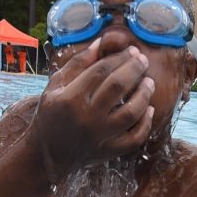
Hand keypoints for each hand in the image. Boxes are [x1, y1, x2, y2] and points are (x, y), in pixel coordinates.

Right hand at [31, 38, 155, 180]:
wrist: (47, 153)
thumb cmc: (51, 114)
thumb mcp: (55, 86)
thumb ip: (77, 64)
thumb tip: (100, 43)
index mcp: (71, 98)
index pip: (101, 71)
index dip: (119, 57)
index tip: (131, 50)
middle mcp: (87, 117)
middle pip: (118, 86)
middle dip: (134, 69)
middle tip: (143, 60)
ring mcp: (100, 136)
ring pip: (131, 112)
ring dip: (144, 94)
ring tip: (149, 82)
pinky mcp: (109, 151)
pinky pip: (134, 138)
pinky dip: (146, 124)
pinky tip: (149, 109)